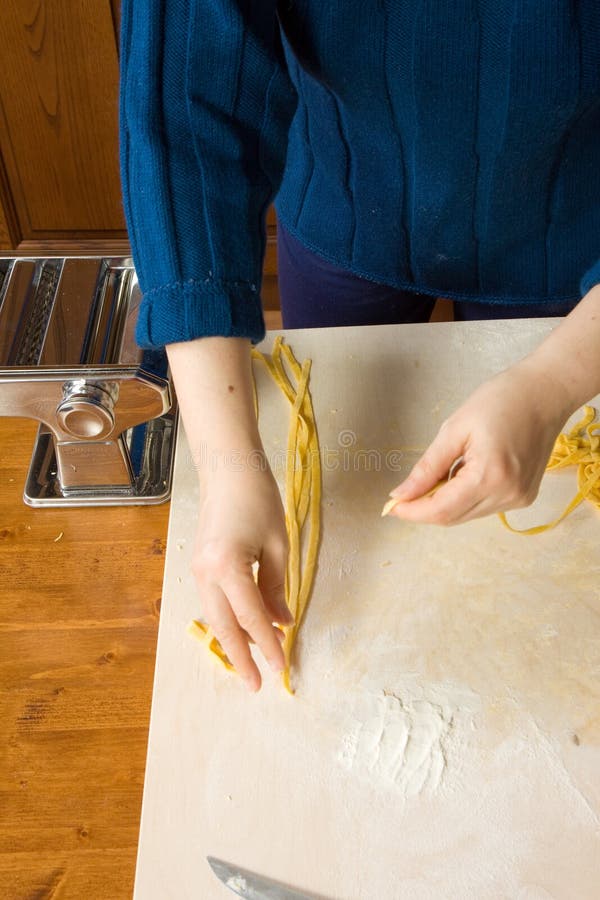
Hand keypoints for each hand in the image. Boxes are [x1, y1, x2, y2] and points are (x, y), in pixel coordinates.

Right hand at [192, 458, 291, 691]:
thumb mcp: (277, 544)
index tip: (281, 668)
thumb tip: (283, 622)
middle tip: (256, 685)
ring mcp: (197, 570)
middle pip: (223, 626)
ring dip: (233, 640)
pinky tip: (244, 630)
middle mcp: (205, 573)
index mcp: (228, 566)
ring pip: (214, 617)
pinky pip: (213, 602)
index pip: (251, 617)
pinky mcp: (198, 566)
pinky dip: (228, 620)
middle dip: (240, 657)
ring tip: (253, 663)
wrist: (228, 470)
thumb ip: (277, 588)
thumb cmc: (259, 499)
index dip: (268, 645)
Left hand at [385, 359, 571, 525]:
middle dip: (424, 509)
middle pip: (453, 518)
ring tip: (441, 472)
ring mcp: (518, 499)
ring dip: (444, 503)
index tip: (390, 505)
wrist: (546, 392)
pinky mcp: (524, 497)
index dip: (412, 512)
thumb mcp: (455, 429)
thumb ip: (427, 467)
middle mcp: (507, 495)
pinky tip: (463, 474)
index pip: (441, 510)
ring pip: (467, 515)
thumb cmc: (501, 400)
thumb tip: (402, 494)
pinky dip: (464, 497)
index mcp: (490, 476)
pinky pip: (483, 506)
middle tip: (403, 494)